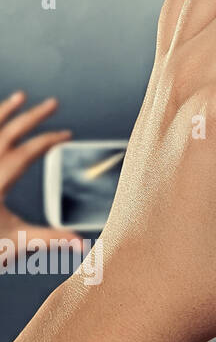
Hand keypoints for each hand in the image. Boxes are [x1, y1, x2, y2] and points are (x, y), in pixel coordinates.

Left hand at [0, 91, 74, 244]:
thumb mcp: (14, 243)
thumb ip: (50, 238)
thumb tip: (81, 243)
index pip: (25, 153)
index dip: (48, 140)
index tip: (65, 135)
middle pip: (5, 135)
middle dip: (31, 116)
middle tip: (51, 104)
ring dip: (2, 112)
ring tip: (18, 97)